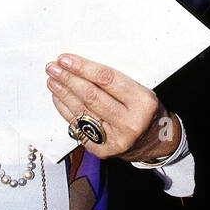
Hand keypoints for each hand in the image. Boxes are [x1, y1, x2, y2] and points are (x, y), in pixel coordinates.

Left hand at [45, 53, 177, 162]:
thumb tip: (80, 66)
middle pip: (91, 95)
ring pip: (82, 111)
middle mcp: (130, 122)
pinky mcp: (103, 150)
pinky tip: (58, 98)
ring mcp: (116, 139)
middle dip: (68, 79)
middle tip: (53, 67)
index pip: (106, 79)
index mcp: (142, 102)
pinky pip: (79, 127)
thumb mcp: (141, 91)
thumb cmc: (146, 111)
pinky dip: (65, 110)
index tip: (65, 59)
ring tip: (52, 80)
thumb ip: (115, 82)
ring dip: (63, 93)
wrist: (156, 143)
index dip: (83, 67)